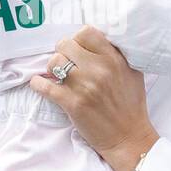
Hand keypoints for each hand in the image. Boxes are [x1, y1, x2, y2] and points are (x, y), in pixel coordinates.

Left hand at [29, 26, 159, 170]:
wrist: (128, 137)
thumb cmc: (131, 104)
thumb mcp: (132, 72)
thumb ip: (116, 53)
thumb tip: (98, 39)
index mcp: (114, 59)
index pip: (86, 32)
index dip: (78, 39)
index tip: (78, 48)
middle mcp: (99, 70)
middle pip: (65, 45)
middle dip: (63, 52)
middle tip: (66, 62)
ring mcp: (84, 87)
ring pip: (54, 63)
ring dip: (52, 68)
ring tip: (58, 76)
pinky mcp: (72, 104)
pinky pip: (45, 87)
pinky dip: (38, 84)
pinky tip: (38, 84)